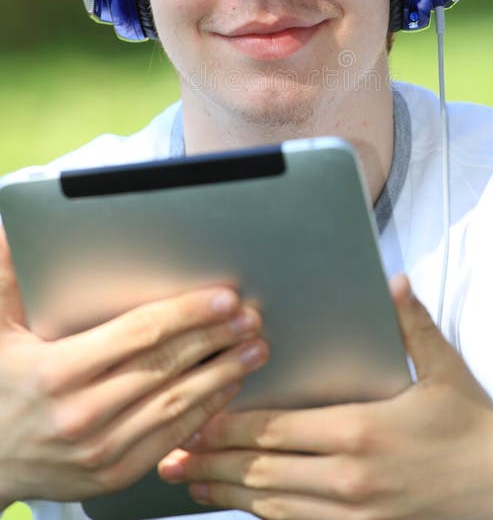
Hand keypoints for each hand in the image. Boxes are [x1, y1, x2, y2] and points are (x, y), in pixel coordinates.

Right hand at [0, 226, 267, 506]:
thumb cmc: (0, 387)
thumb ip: (6, 281)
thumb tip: (8, 232)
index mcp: (57, 372)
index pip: (139, 333)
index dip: (188, 313)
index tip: (223, 297)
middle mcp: (81, 414)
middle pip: (167, 366)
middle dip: (216, 338)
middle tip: (250, 316)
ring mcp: (100, 451)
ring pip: (176, 406)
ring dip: (221, 375)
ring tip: (253, 349)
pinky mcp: (113, 476)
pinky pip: (169, 440)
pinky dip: (203, 413)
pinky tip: (226, 388)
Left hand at [158, 274, 492, 519]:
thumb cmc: (471, 425)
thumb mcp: (444, 368)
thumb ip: (411, 323)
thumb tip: (393, 280)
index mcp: (362, 430)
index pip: (277, 428)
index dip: (230, 424)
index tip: (195, 416)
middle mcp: (350, 478)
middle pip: (263, 469)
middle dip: (213, 458)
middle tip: (171, 449)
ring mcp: (354, 515)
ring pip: (273, 505)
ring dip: (226, 490)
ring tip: (189, 477)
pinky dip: (263, 515)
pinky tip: (241, 504)